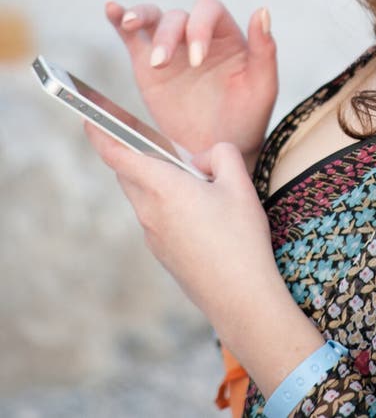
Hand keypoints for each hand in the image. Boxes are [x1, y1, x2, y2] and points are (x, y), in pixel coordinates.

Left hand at [84, 123, 323, 391]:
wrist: (240, 298)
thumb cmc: (240, 239)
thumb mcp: (239, 183)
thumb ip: (220, 154)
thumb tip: (203, 160)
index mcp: (163, 188)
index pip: (119, 155)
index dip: (101, 135)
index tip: (89, 121)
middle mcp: (150, 211)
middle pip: (131, 174)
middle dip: (137, 156)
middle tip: (160, 145)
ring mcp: (153, 236)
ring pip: (145, 197)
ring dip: (158, 182)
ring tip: (197, 182)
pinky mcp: (162, 253)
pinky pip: (156, 218)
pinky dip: (168, 205)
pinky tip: (201, 212)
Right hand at [104, 0, 277, 170]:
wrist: (217, 151)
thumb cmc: (246, 118)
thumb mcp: (262, 87)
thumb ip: (265, 50)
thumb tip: (263, 11)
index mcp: (226, 35)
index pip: (209, 12)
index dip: (200, 27)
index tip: (197, 60)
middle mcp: (196, 35)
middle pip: (177, 17)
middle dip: (168, 36)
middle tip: (162, 63)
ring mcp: (170, 48)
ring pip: (153, 18)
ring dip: (141, 17)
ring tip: (131, 25)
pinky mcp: (146, 65)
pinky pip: (131, 37)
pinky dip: (119, 19)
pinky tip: (112, 10)